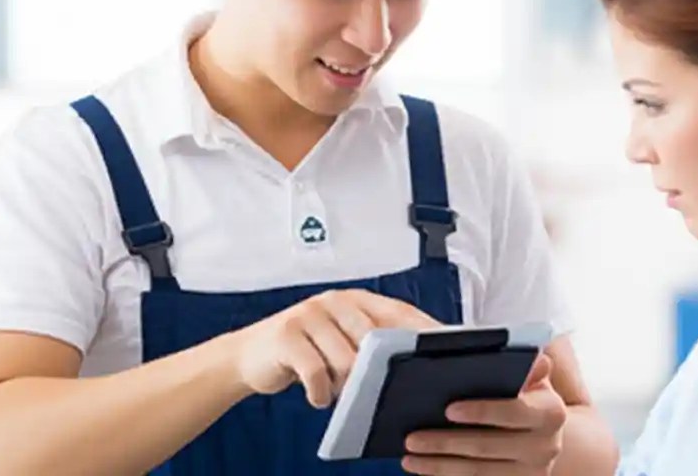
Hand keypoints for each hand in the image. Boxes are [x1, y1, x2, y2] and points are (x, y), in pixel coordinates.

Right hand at [234, 289, 439, 407]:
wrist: (249, 355)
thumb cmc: (304, 351)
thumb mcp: (339, 340)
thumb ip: (370, 343)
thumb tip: (414, 364)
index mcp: (355, 300)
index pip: (399, 311)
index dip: (423, 328)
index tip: (447, 344)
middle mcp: (334, 301)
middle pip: (374, 338)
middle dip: (380, 369)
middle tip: (380, 389)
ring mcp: (309, 315)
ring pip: (346, 359)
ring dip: (347, 387)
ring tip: (340, 394)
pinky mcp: (286, 335)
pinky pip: (315, 372)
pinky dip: (320, 392)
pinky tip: (319, 397)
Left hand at [403, 353, 566, 474]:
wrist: (546, 437)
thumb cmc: (528, 398)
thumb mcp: (530, 379)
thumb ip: (523, 366)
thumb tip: (530, 358)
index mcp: (551, 412)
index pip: (514, 411)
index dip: (481, 411)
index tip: (448, 409)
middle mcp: (546, 447)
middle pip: (487, 447)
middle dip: (445, 442)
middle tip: (411, 438)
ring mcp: (531, 473)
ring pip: (478, 472)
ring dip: (439, 466)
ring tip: (409, 458)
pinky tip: (425, 471)